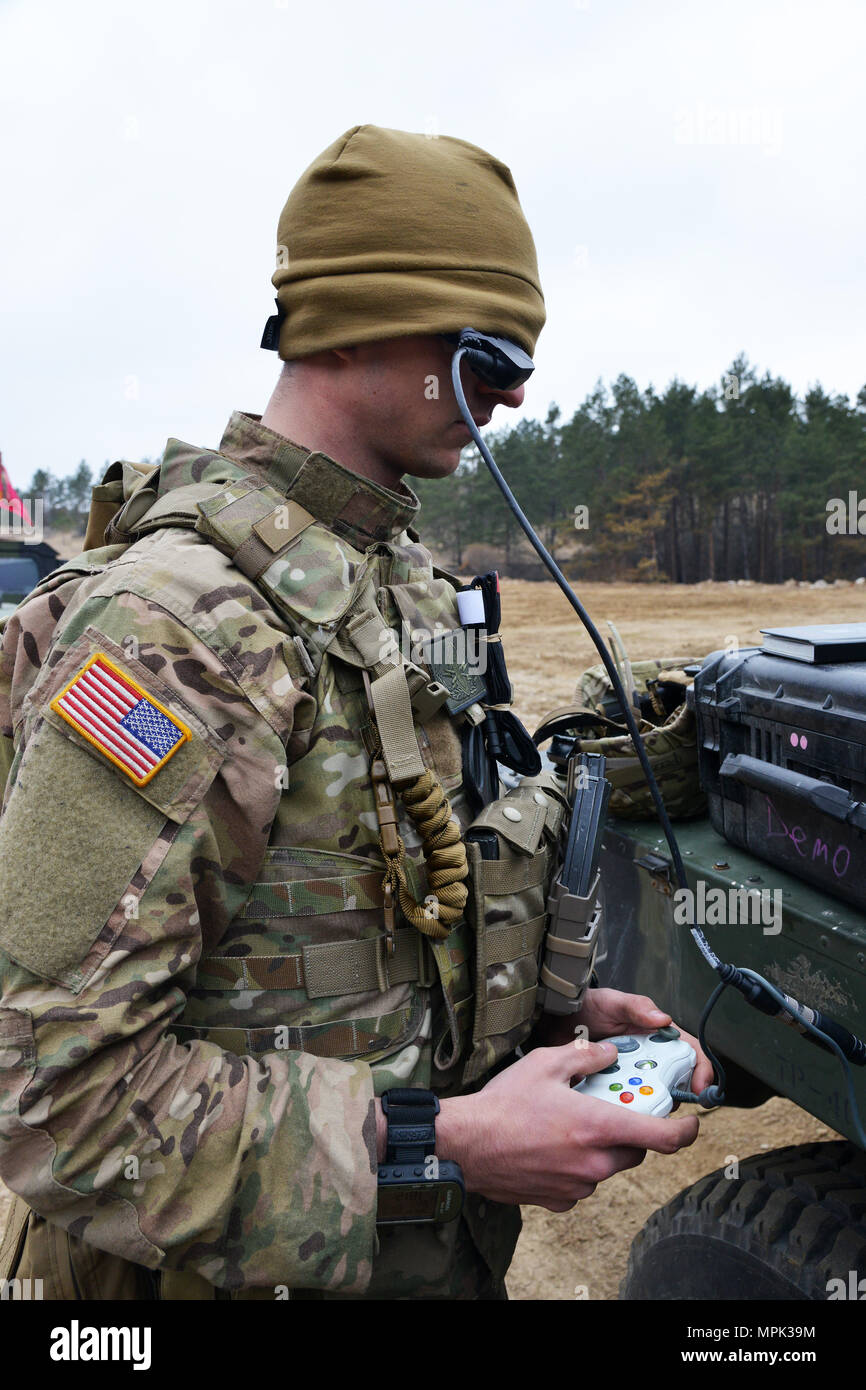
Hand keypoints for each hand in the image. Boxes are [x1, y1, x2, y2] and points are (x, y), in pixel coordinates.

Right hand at [436, 1038, 699, 1210]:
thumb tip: (610, 1053)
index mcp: (598, 1127)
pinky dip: (577, 1165)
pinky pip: (583, 1181)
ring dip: (601, 1148)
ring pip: (608, 1166)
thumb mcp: (546, 1063)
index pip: (663, 1138)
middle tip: (609, 1110)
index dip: (685, 1130)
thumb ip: (586, 1056)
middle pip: (635, 1151)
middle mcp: (595, 1162)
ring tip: (569, 1126)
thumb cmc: (503, 1104)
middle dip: (631, 1132)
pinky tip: (551, 1147)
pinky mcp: (560, 1200)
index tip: (691, 1122)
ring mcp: (578, 1185)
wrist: (466, 1146)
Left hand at [534, 987, 713, 1093]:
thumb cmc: (589, 1006)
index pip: (689, 1053)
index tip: (701, 1089)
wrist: (556, 1020)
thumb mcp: (614, 1002)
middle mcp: (649, 1058)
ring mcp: (631, 1074)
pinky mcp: (613, 1088)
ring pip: (651, 1095)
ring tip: (638, 1106)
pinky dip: (625, 1109)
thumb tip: (663, 1019)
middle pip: (674, 1082)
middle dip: (675, 1094)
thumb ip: (637, 1007)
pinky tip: (617, 1110)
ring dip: (649, 1103)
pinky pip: (625, 1103)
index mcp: (657, 1036)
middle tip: (667, 1104)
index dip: (701, 1071)